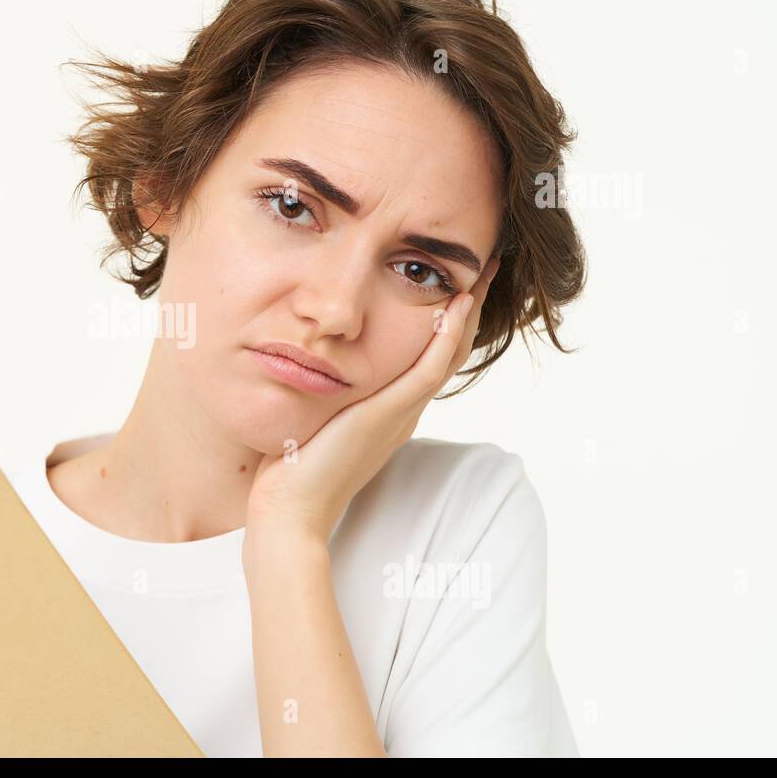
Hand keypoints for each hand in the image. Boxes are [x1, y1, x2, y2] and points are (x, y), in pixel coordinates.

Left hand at [245, 256, 500, 553]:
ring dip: (469, 311)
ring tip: (485, 272)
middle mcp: (404, 411)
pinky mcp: (389, 416)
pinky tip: (457, 303)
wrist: (289, 511)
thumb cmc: (290, 469)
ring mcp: (401, 414)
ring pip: (449, 354)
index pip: (429, 357)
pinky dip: (446, 335)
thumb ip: (324, 392)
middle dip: (469, 307)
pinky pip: (428, 369)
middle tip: (487, 267)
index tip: (455, 282)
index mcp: (391, 411)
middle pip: (450, 351)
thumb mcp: (315, 415)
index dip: (447, 320)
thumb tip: (307, 362)